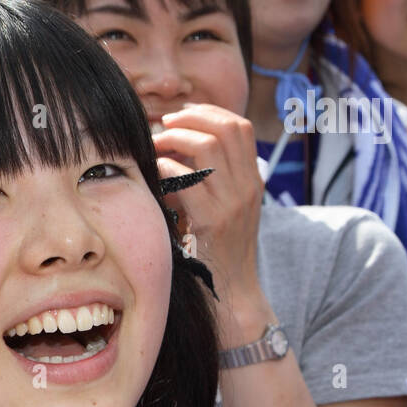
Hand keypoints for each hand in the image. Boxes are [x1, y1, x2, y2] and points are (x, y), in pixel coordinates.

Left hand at [153, 105, 264, 335]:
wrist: (232, 294)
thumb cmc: (217, 250)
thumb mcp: (225, 209)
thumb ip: (211, 178)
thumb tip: (176, 145)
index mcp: (253, 179)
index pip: (239, 126)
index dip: (209, 113)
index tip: (182, 115)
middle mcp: (247, 187)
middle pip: (226, 128)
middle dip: (190, 119)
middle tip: (163, 126)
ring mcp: (232, 203)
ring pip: (206, 147)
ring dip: (174, 139)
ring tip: (155, 147)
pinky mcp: (211, 222)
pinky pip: (185, 179)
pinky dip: (164, 169)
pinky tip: (153, 176)